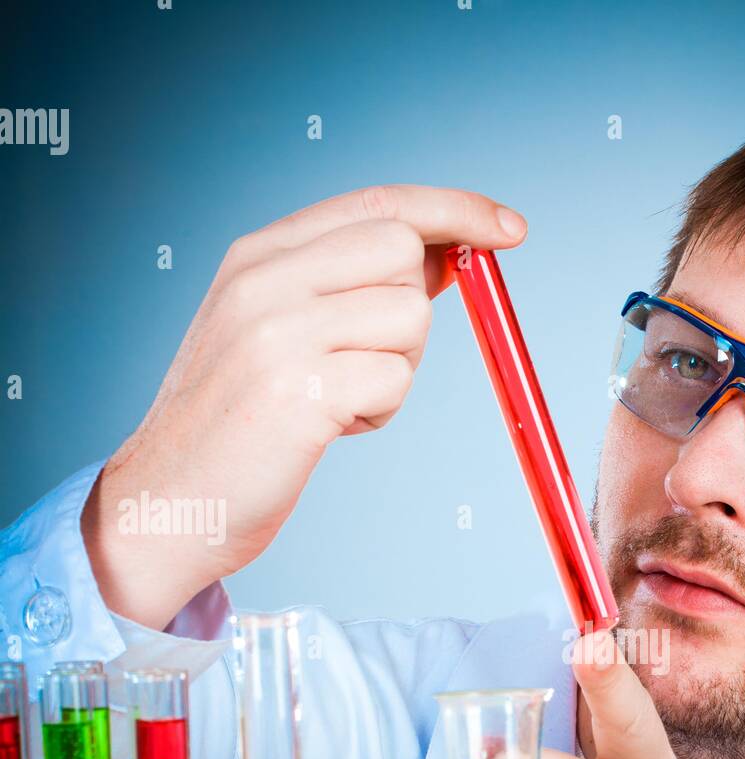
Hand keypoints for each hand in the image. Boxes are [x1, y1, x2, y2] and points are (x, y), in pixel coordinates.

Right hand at [83, 184, 526, 628]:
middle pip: (402, 251)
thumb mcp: (276, 329)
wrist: (169, 501)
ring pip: (409, 317)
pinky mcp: (300, 392)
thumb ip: (348, 286)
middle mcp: (263, 280)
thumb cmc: (237, 424)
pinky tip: (330, 428)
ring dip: (395, 369)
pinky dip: (380, 411)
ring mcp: (278, 333)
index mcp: (257, 255)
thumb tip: (448, 256)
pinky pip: (396, 380)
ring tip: (336, 401)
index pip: (378, 204)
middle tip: (367, 359)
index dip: (454, 210)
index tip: (509, 228)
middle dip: (413, 309)